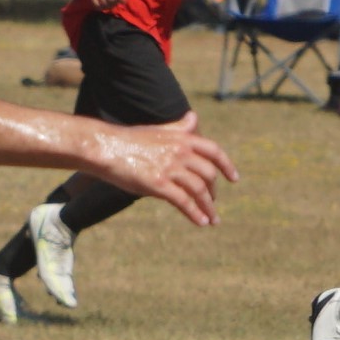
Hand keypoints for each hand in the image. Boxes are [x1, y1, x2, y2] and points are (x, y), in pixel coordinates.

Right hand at [83, 112, 235, 225]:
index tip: (234, 179)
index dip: (227, 165)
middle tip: (213, 204)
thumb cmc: (129, 140)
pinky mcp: (159, 184)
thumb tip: (194, 117)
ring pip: (199, 190)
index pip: (213, 151)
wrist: (105, 147)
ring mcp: (170, 168)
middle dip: (214, 192)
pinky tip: (200, 222)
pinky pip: (184, 202)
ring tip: (212, 220)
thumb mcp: (158, 130)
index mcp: (182, 138)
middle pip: (208, 174)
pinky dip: (195, 213)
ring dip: (209, 207)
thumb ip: (179, 128)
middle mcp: (180, 152)